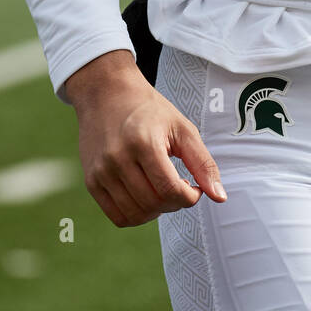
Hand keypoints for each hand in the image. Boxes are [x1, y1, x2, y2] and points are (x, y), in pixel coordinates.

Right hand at [65, 50, 226, 227]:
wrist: (107, 94)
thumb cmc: (150, 110)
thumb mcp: (182, 128)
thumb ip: (203, 163)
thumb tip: (220, 198)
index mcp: (143, 142)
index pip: (170, 190)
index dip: (190, 197)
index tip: (195, 188)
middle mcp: (117, 159)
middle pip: (153, 204)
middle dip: (175, 204)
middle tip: (181, 187)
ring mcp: (100, 172)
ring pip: (135, 215)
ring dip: (157, 212)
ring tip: (163, 191)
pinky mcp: (91, 181)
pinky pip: (117, 216)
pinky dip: (137, 216)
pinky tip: (147, 198)